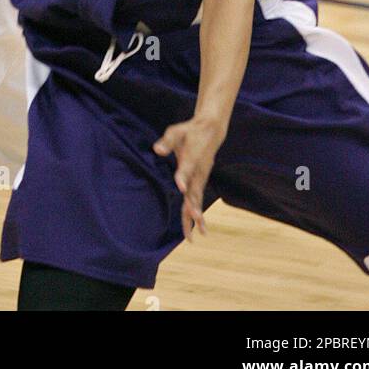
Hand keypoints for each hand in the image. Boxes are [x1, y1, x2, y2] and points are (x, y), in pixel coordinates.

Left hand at [153, 115, 224, 240]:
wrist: (211, 131)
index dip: (183, 177)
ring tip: (192, 237)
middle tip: (195, 219)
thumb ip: (167, 140)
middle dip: (194, 206)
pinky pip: (197, 200)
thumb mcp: (176, 131)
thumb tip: (157, 149)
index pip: (187, 168)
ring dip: (195, 217)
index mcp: (192, 157)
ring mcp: (201, 177)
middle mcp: (198, 170)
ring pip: (197, 199)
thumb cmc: (189, 131)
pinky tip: (196, 230)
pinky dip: (196, 214)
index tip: (181, 187)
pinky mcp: (200, 181)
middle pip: (196, 190)